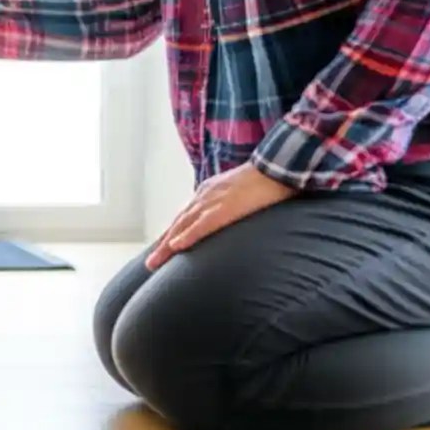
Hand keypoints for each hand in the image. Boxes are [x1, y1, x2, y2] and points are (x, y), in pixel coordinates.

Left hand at [146, 163, 295, 270]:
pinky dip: (188, 235)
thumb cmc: (268, 181)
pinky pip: (202, 224)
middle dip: (163, 244)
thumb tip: (232, 220)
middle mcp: (205, 196)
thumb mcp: (242, 193)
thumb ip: (232, 206)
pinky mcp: (226, 207)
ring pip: (184, 226)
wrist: (280, 166)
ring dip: (167, 245)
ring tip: (154, 263)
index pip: (185, 217)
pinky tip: (176, 247)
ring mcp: (214, 201)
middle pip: (179, 223)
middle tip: (150, 263)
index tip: (162, 249)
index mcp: (209, 192)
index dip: (173, 234)